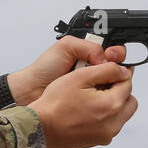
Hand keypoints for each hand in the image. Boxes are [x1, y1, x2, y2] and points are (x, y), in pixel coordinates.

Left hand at [6, 38, 128, 105]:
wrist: (31, 90)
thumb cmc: (44, 68)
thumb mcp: (66, 47)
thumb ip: (89, 47)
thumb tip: (105, 59)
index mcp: (89, 53)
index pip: (113, 51)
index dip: (116, 53)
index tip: (112, 55)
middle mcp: (93, 69)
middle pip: (116, 67)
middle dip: (116, 66)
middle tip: (108, 66)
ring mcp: (91, 86)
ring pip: (112, 83)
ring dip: (110, 81)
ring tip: (100, 80)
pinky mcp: (88, 100)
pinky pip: (103, 98)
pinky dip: (103, 95)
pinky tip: (98, 92)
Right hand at [28, 61, 137, 147]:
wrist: (38, 127)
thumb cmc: (54, 104)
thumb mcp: (80, 76)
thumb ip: (107, 70)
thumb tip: (123, 70)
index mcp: (111, 106)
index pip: (127, 83)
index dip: (118, 73)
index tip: (108, 70)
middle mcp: (112, 124)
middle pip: (129, 101)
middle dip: (119, 90)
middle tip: (101, 85)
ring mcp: (105, 135)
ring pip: (121, 114)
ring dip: (112, 104)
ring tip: (91, 98)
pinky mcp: (96, 141)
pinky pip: (109, 125)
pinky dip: (103, 117)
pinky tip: (86, 111)